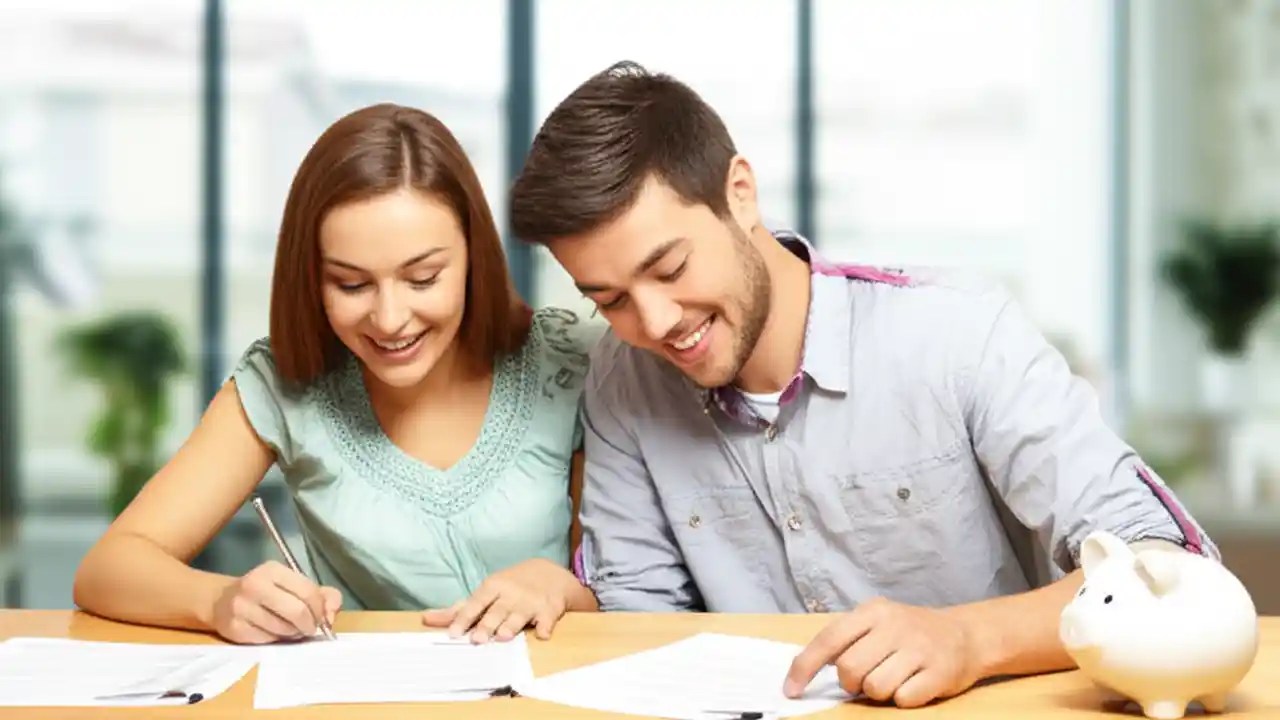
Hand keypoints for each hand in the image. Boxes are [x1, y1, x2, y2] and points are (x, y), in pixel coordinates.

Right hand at [210, 560, 341, 643]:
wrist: (222, 601)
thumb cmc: (267, 593)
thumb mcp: (294, 585)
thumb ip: (323, 595)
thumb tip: (331, 614)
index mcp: (273, 570)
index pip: (308, 591)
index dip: (320, 609)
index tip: (322, 618)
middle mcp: (255, 585)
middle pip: (297, 611)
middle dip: (309, 624)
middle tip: (309, 629)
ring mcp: (241, 607)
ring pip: (283, 629)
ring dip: (293, 634)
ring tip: (290, 629)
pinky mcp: (234, 628)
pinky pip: (267, 640)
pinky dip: (276, 640)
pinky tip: (273, 632)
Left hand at [421, 558, 583, 642]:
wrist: (550, 574)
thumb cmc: (510, 587)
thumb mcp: (486, 592)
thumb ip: (459, 609)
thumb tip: (426, 619)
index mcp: (493, 588)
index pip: (476, 603)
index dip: (465, 618)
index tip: (454, 633)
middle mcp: (511, 594)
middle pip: (497, 611)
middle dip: (488, 624)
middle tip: (477, 640)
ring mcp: (531, 602)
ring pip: (520, 615)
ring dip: (512, 625)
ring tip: (504, 636)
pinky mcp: (550, 609)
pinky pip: (548, 619)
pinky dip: (546, 626)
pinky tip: (543, 633)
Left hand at [784, 597, 979, 707]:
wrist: (966, 634)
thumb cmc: (910, 632)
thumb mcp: (878, 622)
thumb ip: (847, 639)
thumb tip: (806, 669)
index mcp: (873, 611)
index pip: (829, 639)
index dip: (805, 667)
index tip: (791, 690)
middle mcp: (895, 626)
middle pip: (850, 669)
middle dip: (851, 683)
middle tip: (865, 679)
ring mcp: (919, 648)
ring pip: (875, 688)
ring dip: (878, 692)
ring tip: (892, 679)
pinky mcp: (940, 672)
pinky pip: (903, 699)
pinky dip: (903, 698)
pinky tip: (914, 684)